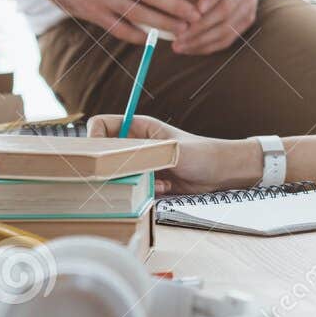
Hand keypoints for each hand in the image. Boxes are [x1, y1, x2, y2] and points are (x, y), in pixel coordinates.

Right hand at [86, 114, 260, 194]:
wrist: (221, 172)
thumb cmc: (201, 153)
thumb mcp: (171, 151)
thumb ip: (146, 155)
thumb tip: (122, 162)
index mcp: (138, 127)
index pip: (101, 125)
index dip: (93, 138)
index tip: (98, 155)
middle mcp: (136, 144)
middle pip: (105, 154)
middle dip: (115, 168)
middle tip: (129, 175)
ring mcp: (141, 163)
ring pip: (119, 175)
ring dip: (134, 182)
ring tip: (159, 181)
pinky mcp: (148, 180)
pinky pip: (134, 188)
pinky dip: (147, 191)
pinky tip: (166, 188)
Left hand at [170, 0, 261, 55]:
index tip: (195, 9)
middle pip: (226, 9)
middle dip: (200, 26)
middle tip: (177, 35)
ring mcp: (249, 4)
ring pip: (227, 28)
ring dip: (201, 40)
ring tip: (179, 45)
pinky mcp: (247, 19)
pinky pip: (229, 38)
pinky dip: (209, 46)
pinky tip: (191, 48)